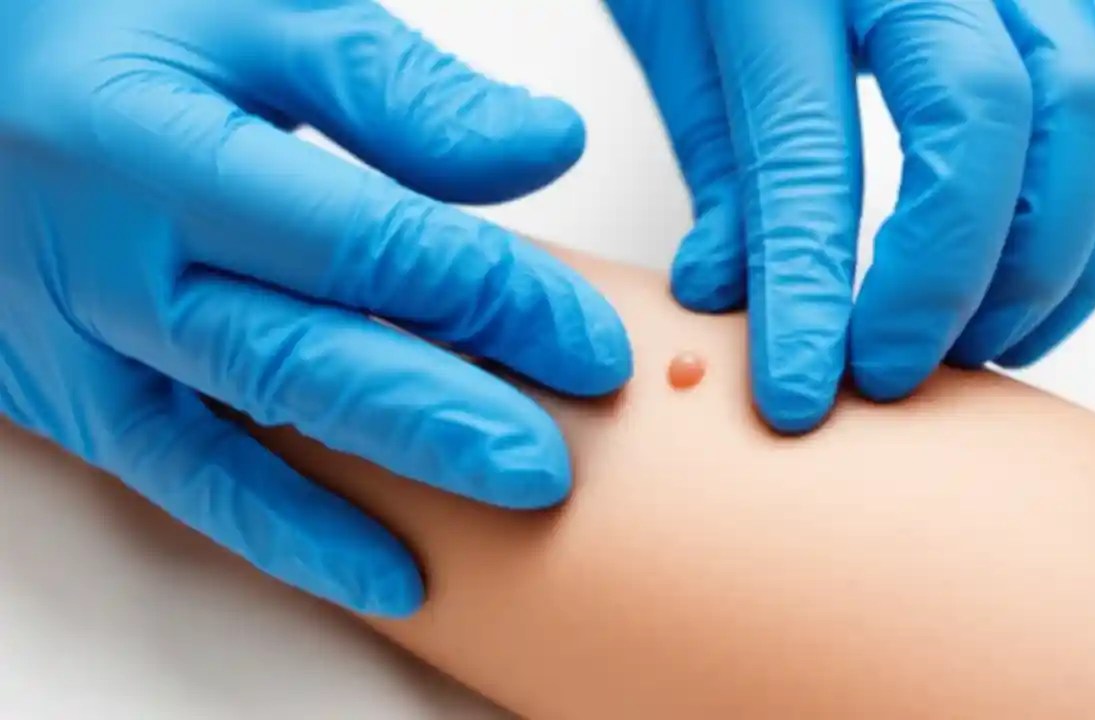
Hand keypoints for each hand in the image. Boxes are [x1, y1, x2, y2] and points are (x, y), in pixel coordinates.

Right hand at [0, 0, 630, 615]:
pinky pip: (183, 480)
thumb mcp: (249, 15)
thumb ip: (394, 91)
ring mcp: (75, 341)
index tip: (586, 342)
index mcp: (153, 142)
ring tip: (494, 518)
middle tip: (550, 465)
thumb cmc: (107, 31)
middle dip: (440, 416)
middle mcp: (106, 258)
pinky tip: (382, 572)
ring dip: (377, 492)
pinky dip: (286, 532)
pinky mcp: (69, 395)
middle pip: (299, 354)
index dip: (486, 298)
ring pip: (240, 437)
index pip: (358, 240)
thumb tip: (546, 145)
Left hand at [607, 0, 1094, 429]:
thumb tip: (729, 295)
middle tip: (888, 373)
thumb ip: (720, 167)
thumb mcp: (675, 41)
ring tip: (965, 353)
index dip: (809, 295)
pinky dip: (1087, 227)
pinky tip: (1021, 296)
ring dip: (1040, 268)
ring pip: (1087, 119)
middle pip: (987, 126)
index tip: (797, 397)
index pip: (813, 155)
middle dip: (945, 282)